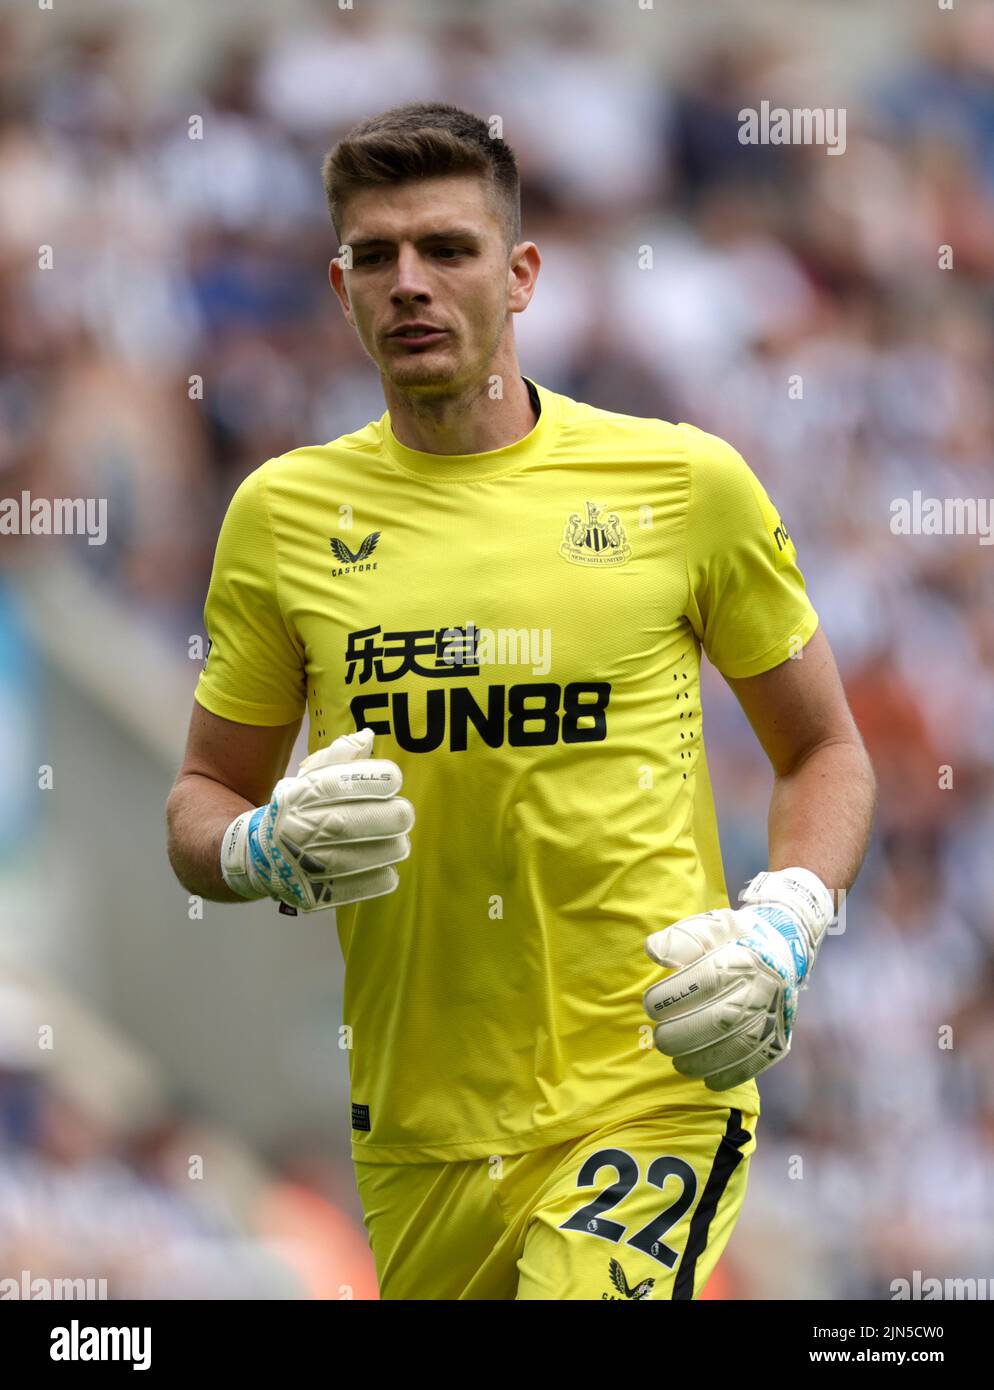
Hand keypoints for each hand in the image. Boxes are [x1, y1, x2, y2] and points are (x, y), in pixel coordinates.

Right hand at [220, 727, 413, 913]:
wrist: (259, 856)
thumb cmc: (296, 810)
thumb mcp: (308, 778)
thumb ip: (338, 757)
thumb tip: (367, 736)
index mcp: (296, 798)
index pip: (336, 785)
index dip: (372, 780)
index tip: (395, 778)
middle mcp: (296, 830)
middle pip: (353, 823)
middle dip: (389, 816)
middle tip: (405, 813)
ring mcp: (303, 865)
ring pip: (359, 858)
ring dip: (390, 848)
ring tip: (399, 841)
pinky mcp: (314, 893)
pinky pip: (358, 888)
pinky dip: (380, 877)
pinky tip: (388, 867)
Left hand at [642, 868, 834, 1089]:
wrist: (784, 949)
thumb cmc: (736, 939)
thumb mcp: (712, 925)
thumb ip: (682, 937)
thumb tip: (653, 950)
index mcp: (745, 957)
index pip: (707, 979)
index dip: (675, 995)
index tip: (649, 1005)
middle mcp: (764, 987)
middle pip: (722, 1019)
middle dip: (683, 1033)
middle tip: (659, 1038)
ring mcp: (774, 1015)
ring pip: (738, 1047)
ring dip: (702, 1060)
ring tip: (675, 1060)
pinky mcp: (780, 1038)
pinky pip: (757, 1064)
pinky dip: (730, 1076)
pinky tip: (706, 1078)